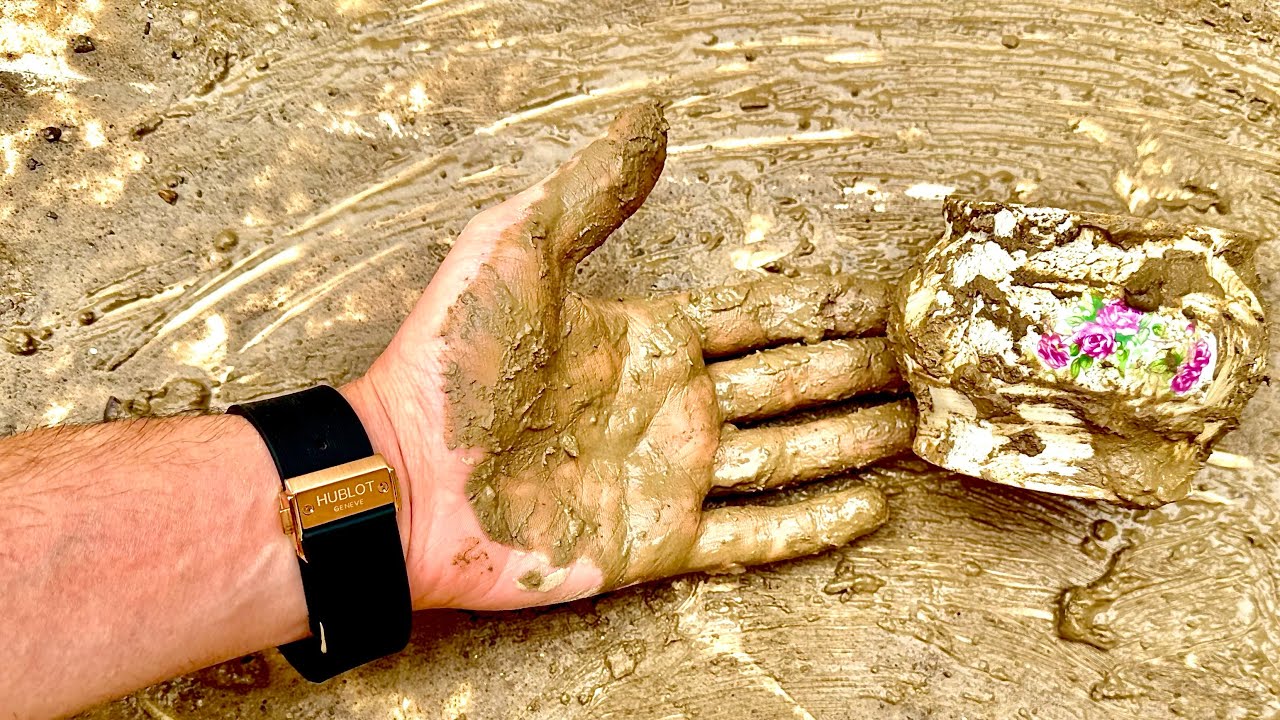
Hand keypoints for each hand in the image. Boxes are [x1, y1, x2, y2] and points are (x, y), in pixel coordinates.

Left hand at [344, 103, 914, 610]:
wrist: (405, 479)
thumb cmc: (453, 362)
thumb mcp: (518, 247)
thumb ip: (593, 189)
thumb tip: (650, 111)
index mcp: (647, 337)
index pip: (754, 317)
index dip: (814, 306)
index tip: (872, 300)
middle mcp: (670, 405)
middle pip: (784, 382)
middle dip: (849, 371)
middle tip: (914, 366)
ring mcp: (668, 476)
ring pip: (785, 455)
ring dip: (847, 441)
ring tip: (907, 429)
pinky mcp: (657, 543)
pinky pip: (753, 534)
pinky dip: (812, 525)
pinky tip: (868, 509)